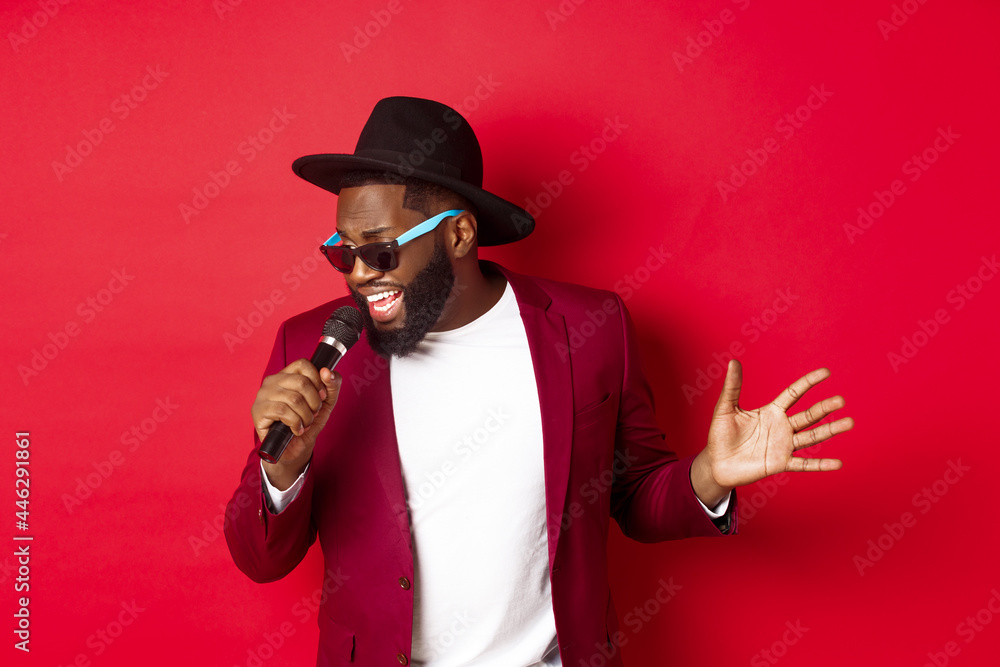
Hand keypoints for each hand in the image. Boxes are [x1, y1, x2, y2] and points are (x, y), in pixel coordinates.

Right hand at [251, 359, 341, 489]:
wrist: (293, 450)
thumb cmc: (307, 423)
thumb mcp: (325, 403)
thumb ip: (332, 385)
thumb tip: (328, 372)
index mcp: (287, 375)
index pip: (303, 364)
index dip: (318, 381)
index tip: (322, 397)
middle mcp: (272, 381)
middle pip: (301, 382)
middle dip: (314, 402)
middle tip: (313, 414)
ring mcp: (263, 395)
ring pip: (294, 398)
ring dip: (306, 416)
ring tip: (305, 423)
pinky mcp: (258, 410)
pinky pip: (283, 411)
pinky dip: (296, 423)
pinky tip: (296, 429)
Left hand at [692, 360, 853, 504]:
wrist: (716, 463)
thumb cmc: (720, 435)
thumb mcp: (725, 408)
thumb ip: (732, 387)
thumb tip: (733, 361)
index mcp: (771, 411)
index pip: (794, 393)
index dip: (808, 383)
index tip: (826, 372)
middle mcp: (782, 427)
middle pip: (808, 415)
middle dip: (824, 408)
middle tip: (841, 400)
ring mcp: (783, 445)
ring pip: (811, 436)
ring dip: (830, 430)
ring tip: (849, 423)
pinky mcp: (780, 463)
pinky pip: (803, 464)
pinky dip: (820, 465)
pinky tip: (838, 464)